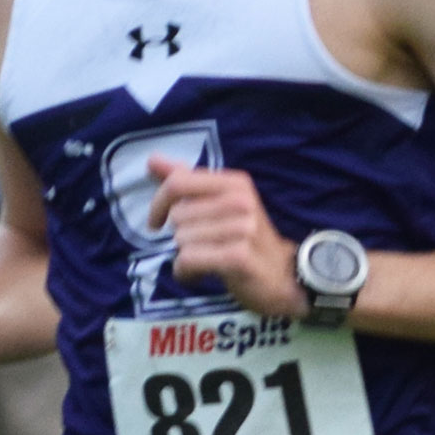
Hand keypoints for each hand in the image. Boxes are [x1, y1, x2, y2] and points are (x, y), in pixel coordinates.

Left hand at [149, 155, 304, 317]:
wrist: (282, 275)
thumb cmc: (244, 238)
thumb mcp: (218, 203)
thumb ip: (186, 182)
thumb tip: (152, 159)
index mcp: (236, 183)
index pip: (178, 182)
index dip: (158, 203)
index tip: (158, 221)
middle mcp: (242, 201)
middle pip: (177, 215)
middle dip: (180, 235)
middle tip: (201, 246)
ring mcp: (243, 228)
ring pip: (181, 240)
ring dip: (184, 257)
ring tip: (205, 261)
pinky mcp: (238, 256)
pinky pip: (188, 260)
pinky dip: (187, 272)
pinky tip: (200, 275)